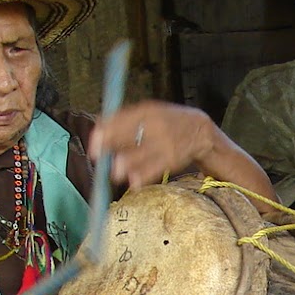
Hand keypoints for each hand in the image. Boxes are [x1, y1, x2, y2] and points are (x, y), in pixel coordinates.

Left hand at [88, 101, 219, 190]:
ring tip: (115, 173)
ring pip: (142, 154)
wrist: (200, 130)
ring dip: (126, 164)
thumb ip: (125, 118)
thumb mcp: (149, 112)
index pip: (123, 119)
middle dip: (112, 148)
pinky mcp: (172, 159)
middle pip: (130, 136)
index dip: (106, 132)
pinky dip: (143, 177)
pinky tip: (133, 183)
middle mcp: (157, 125)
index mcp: (148, 111)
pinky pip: (155, 169)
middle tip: (98, 158)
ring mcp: (165, 143)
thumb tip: (98, 124)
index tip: (94, 143)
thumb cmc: (168, 121)